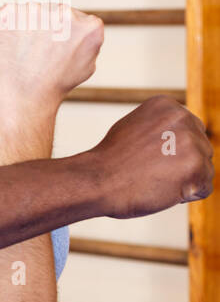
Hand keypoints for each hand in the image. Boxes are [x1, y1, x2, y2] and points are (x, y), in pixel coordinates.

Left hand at [0, 3, 102, 112]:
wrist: (18, 99)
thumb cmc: (50, 88)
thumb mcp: (85, 66)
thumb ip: (86, 41)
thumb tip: (79, 28)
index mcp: (88, 25)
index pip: (74, 19)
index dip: (61, 35)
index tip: (52, 49)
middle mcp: (62, 12)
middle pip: (50, 12)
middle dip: (41, 28)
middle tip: (33, 53)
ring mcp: (32, 10)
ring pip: (26, 13)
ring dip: (21, 27)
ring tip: (18, 54)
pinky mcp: (4, 14)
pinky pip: (3, 18)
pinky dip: (1, 31)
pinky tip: (4, 50)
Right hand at [87, 96, 212, 218]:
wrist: (95, 181)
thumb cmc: (109, 162)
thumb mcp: (134, 129)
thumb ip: (161, 128)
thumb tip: (181, 138)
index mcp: (168, 106)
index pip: (189, 131)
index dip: (169, 150)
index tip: (143, 155)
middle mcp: (183, 118)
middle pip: (200, 148)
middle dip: (180, 163)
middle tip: (147, 169)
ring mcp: (192, 142)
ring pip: (203, 168)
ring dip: (183, 180)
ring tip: (152, 179)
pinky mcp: (197, 167)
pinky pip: (204, 187)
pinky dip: (186, 195)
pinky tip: (162, 190)